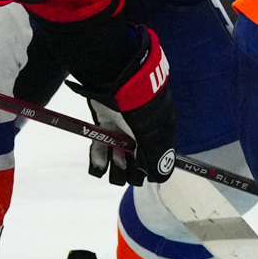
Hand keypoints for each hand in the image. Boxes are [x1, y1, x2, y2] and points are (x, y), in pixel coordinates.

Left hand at [80, 29, 175, 184]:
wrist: (116, 79)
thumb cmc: (141, 107)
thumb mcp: (154, 133)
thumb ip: (157, 157)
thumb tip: (160, 179)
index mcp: (159, 133)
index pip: (154, 160)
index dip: (145, 170)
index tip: (137, 174)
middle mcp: (141, 133)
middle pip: (135, 160)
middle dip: (128, 169)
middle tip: (121, 167)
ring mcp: (122, 128)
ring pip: (118, 156)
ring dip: (113, 165)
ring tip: (108, 166)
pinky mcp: (105, 124)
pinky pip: (103, 145)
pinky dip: (100, 156)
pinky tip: (97, 165)